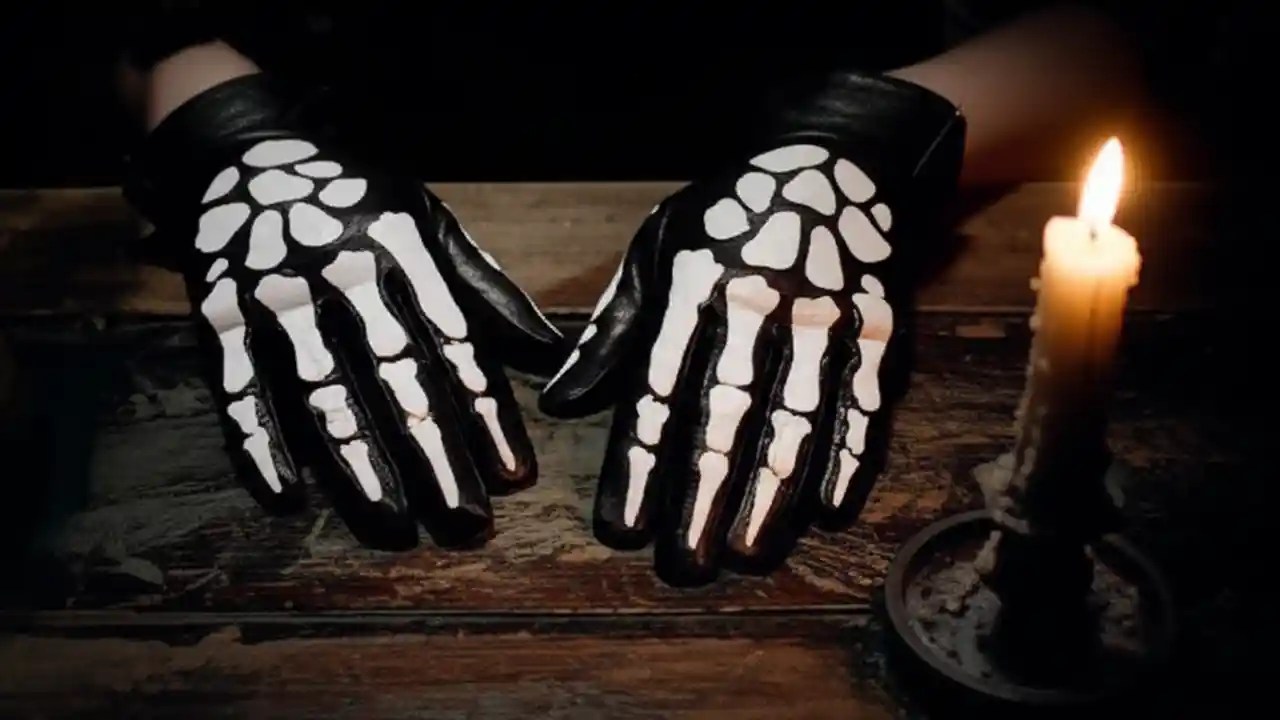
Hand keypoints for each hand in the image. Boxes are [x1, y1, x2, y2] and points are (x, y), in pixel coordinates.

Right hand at [124, 74, 562, 548]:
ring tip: (394, 525)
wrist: (240, 150)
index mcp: (402, 248)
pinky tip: (287, 498)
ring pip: (323, 393)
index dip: (486, 414)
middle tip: (467, 523)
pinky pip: (239, 389)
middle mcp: (340, 271)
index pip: (455, 344)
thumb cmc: (353, 199)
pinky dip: (259, 445)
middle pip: (395, 378)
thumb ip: (486, 290)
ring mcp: (275, 294)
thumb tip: (555, 356)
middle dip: (435, 456)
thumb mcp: (426, 222)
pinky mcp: (217, 315)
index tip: (516, 476)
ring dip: (359, 465)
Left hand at [540, 74, 964, 585]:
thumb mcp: (659, 249)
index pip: (659, 390)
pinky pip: (867, 402)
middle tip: (682, 564)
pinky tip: (830, 510)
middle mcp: (759, 302)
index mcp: (694, 284)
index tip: (622, 529)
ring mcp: (826, 315)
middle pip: (727, 415)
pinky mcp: (881, 326)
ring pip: (797, 420)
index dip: (640, 466)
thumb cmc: (731, 216)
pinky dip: (851, 457)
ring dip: (772, 495)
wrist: (836, 160)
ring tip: (748, 554)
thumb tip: (559, 401)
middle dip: (702, 496)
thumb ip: (612, 328)